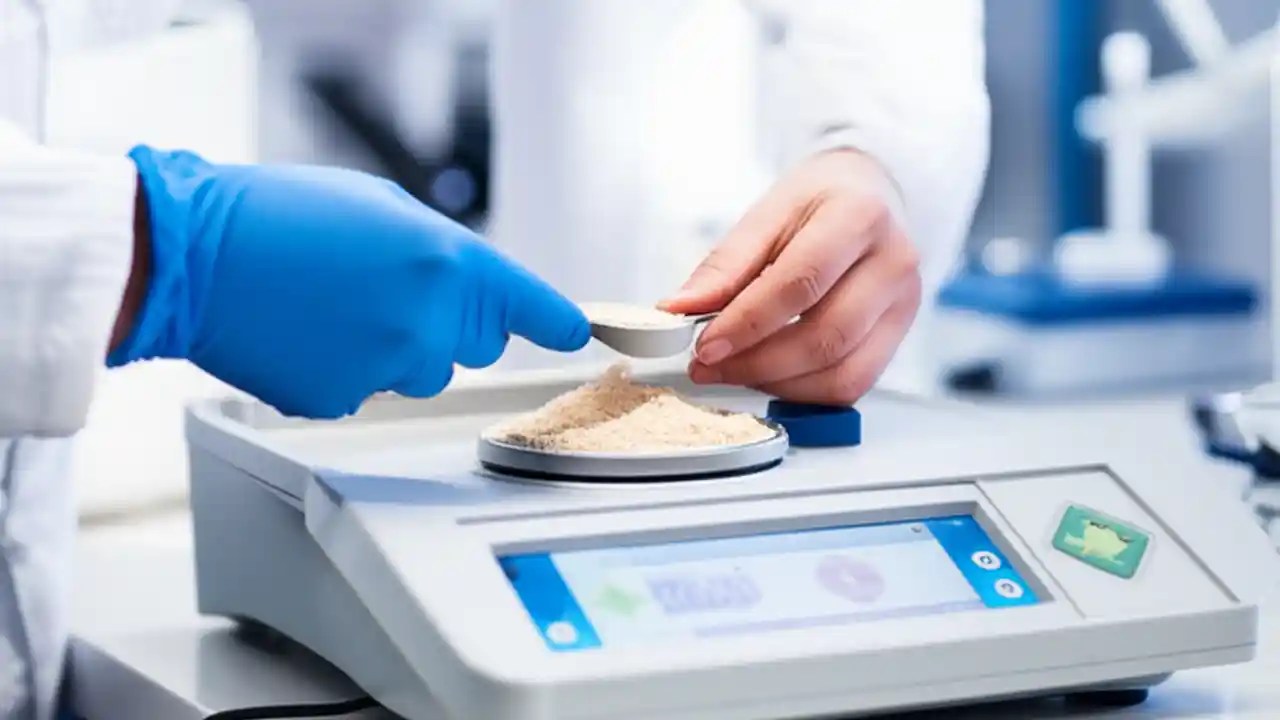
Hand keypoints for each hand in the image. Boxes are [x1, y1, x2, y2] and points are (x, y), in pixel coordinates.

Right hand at [111, 146, 587, 417]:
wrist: (194, 254)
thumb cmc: (282, 215)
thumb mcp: (383, 206)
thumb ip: (440, 252)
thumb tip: (468, 286)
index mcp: (449, 263)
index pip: (532, 309)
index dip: (555, 323)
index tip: (574, 332)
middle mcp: (430, 322)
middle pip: (475, 345)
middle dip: (448, 322)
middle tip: (385, 289)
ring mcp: (387, 368)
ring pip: (421, 372)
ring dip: (396, 348)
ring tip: (334, 307)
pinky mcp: (344, 401)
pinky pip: (366, 391)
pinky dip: (346, 370)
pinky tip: (308, 334)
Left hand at [660, 150, 920, 404]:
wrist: (867, 194)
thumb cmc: (816, 203)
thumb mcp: (766, 215)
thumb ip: (724, 266)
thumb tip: (679, 309)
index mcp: (860, 215)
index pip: (801, 283)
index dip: (748, 322)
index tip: (704, 345)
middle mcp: (893, 262)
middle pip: (825, 336)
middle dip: (757, 362)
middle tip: (707, 365)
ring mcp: (904, 304)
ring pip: (842, 372)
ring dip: (777, 383)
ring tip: (733, 370)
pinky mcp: (899, 335)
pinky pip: (852, 384)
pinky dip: (804, 392)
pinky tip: (769, 376)